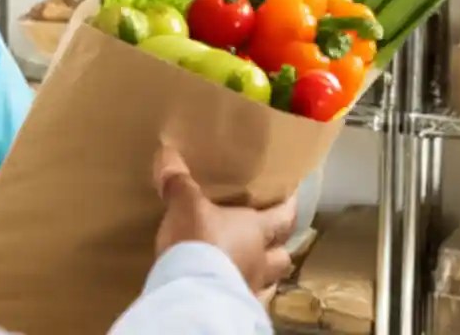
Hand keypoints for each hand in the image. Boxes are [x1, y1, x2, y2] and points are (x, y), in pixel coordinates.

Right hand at [153, 146, 296, 293]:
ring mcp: (251, 288)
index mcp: (255, 230)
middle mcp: (260, 261)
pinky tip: (233, 292)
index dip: (289, 206)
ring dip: (264, 275)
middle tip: (271, 240)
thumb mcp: (184, 205)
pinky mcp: (237, 308)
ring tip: (253, 269)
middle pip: (283, 256)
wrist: (192, 291)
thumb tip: (167, 152)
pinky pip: (248, 302)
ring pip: (270, 282)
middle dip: (280, 248)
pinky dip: (243, 295)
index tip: (292, 196)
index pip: (284, 217)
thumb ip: (178, 182)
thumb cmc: (199, 239)